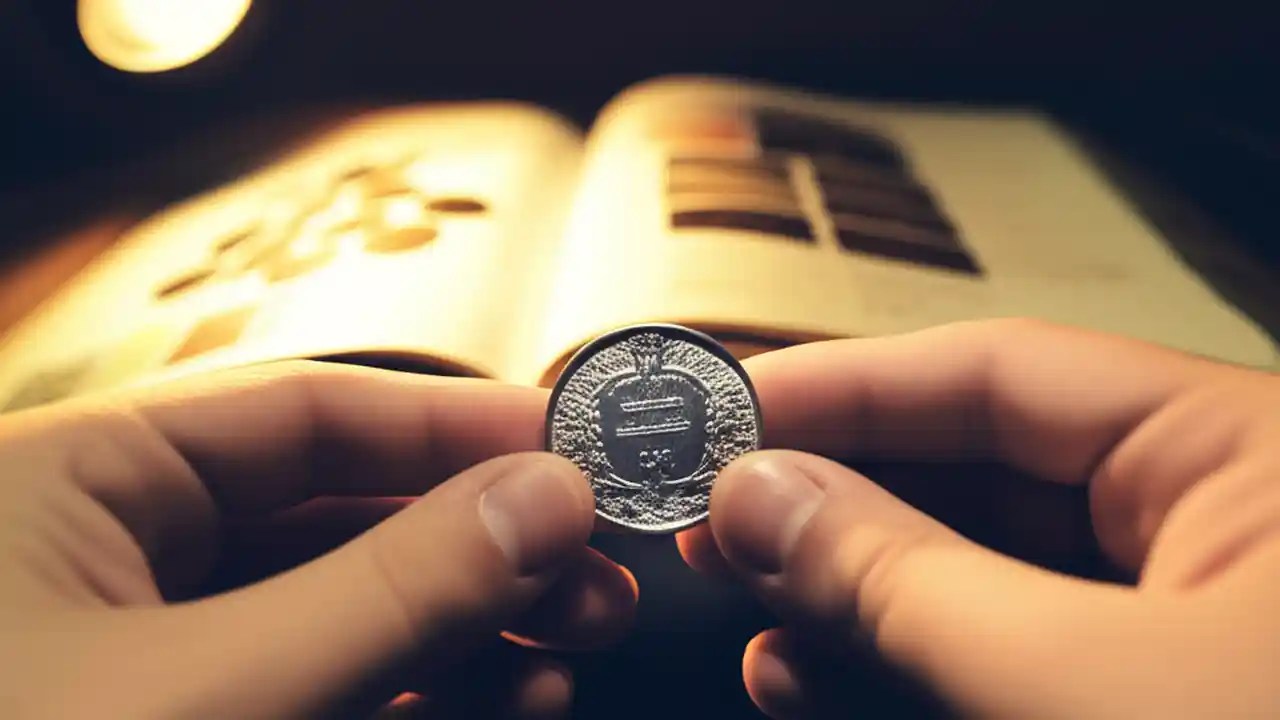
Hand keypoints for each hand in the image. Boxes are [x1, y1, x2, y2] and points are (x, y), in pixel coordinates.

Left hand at [0, 362, 636, 718]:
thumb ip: (392, 589)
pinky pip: (329, 694)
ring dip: (470, 625)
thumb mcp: (216, 694)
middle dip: (478, 539)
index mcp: (76, 487)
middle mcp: (116, 560)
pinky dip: (425, 697)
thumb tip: (548, 493)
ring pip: (346, 612)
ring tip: (572, 645)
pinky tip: (512, 700)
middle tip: (595, 567)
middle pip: (340, 512)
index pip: (301, 410)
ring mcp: (157, 662)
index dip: (448, 421)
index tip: (569, 445)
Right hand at [679, 319, 1279, 717]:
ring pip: (982, 570)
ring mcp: (1182, 626)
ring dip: (853, 589)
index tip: (728, 408)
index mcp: (1246, 458)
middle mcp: (1218, 525)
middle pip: (982, 467)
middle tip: (713, 509)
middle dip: (838, 492)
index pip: (1005, 373)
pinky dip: (902, 662)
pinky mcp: (1149, 700)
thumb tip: (759, 490)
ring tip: (749, 603)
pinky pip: (1004, 655)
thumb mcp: (1075, 684)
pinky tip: (807, 675)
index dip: (852, 384)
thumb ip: (902, 577)